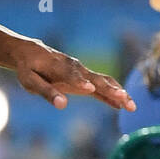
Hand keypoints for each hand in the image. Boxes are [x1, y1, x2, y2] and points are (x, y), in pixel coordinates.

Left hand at [12, 39, 135, 110]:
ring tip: (131, 105)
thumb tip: (62, 105)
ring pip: (104, 81)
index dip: (80, 82)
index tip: (90, 89)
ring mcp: (82, 72)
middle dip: (111, 90)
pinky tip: (122, 105)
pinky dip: (112, 94)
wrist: (31, 53)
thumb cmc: (29, 68)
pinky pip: (101, 85)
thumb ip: (46, 92)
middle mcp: (75, 68)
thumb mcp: (30, 81)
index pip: (72, 76)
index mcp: (60, 68)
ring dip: (118, 92)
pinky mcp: (84, 78)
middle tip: (125, 100)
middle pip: (96, 79)